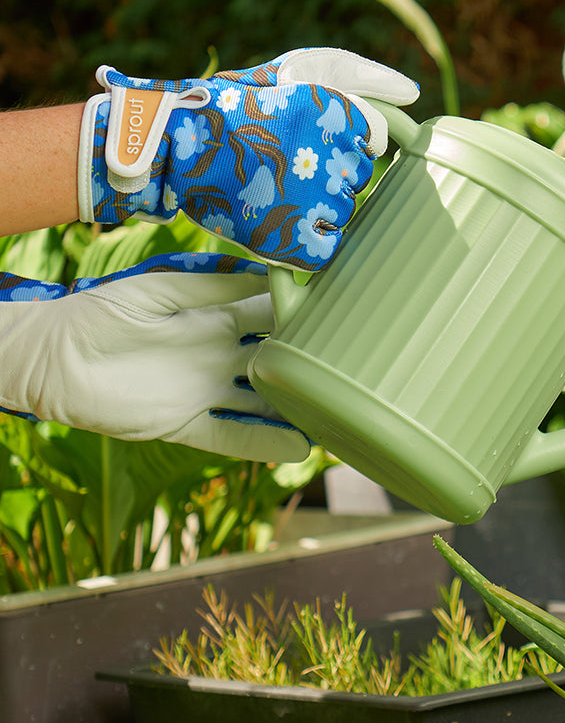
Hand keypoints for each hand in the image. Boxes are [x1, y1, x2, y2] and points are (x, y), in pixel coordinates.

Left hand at [0, 254, 310, 461]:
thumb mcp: (162, 291)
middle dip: (311, 362)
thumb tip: (273, 277)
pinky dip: (265, 442)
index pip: (271, 316)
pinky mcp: (186, 425)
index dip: (302, 314)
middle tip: (353, 365)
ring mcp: (206, 393)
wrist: (53, 358)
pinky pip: (233, 437)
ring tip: (340, 413)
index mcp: (215, 319)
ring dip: (296, 409)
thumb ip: (215, 289)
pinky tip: (299, 445)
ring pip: (264, 402)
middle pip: (278, 361)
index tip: (341, 311)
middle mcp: (218, 357)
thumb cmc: (103, 314)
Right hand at [77, 48, 419, 270]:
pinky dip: (310, 242)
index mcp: (339, 113)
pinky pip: (328, 249)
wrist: (174, 142)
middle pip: (359, 180)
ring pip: (345, 213)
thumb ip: (364, 78)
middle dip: (330, 174)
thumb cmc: (244, 102)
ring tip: (276, 188)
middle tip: (285, 164)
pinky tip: (283, 220)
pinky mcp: (295, 241)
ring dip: (318, 207)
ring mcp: (315, 203)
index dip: (344, 141)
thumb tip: (414, 95)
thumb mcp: (303, 70)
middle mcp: (333, 158)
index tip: (311, 137)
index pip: (374, 141)